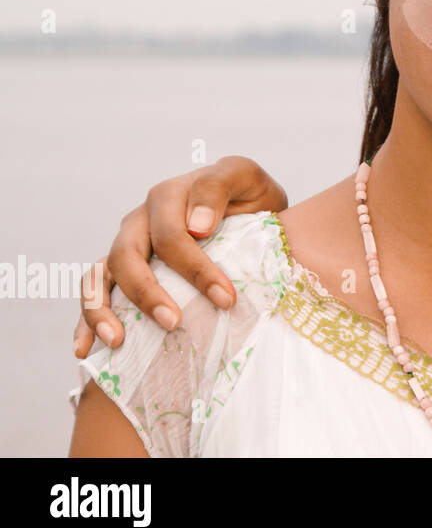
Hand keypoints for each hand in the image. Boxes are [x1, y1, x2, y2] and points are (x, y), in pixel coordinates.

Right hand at [72, 156, 287, 357]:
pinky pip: (93, 291)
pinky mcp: (121, 268)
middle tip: (174, 323)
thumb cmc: (250, 198)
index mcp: (171, 195)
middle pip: (127, 254)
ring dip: (102, 308)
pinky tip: (86, 348)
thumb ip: (219, 187)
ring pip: (101, 273)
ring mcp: (128, 243)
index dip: (197, 268)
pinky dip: (86, 320)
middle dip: (147, 292)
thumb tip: (197, 225)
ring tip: (117, 340)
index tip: (226, 298)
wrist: (249, 208)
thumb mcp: (246, 179)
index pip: (173, 233)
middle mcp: (142, 218)